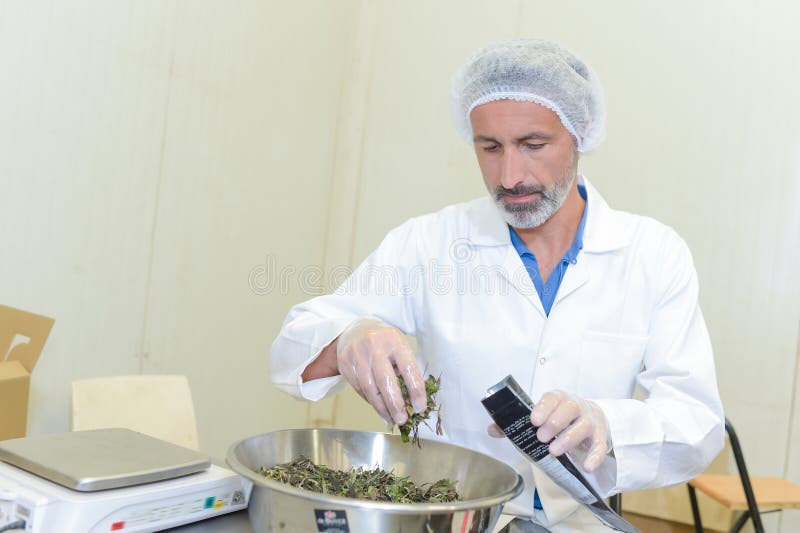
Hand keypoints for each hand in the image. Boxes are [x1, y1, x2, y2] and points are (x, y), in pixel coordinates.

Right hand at [336, 318, 425, 424]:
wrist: (355, 329)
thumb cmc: (384, 343)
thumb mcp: (399, 347)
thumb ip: (405, 370)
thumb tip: (412, 402)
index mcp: (394, 339)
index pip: (408, 367)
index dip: (415, 390)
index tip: (419, 407)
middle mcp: (374, 345)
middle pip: (385, 380)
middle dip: (395, 404)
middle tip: (402, 419)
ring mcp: (356, 354)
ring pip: (370, 388)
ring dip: (382, 407)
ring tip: (391, 418)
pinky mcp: (345, 363)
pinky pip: (359, 388)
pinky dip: (371, 400)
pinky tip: (379, 407)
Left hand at [486, 389, 610, 471]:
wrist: (590, 416)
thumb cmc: (559, 417)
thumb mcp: (540, 416)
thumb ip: (516, 424)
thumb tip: (491, 430)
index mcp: (558, 398)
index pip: (552, 397)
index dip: (543, 407)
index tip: (534, 420)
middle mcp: (576, 406)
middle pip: (570, 408)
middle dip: (555, 423)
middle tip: (541, 438)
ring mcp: (590, 421)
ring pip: (584, 426)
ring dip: (569, 439)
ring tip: (554, 451)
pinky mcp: (600, 437)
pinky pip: (600, 446)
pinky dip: (595, 456)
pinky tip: (586, 466)